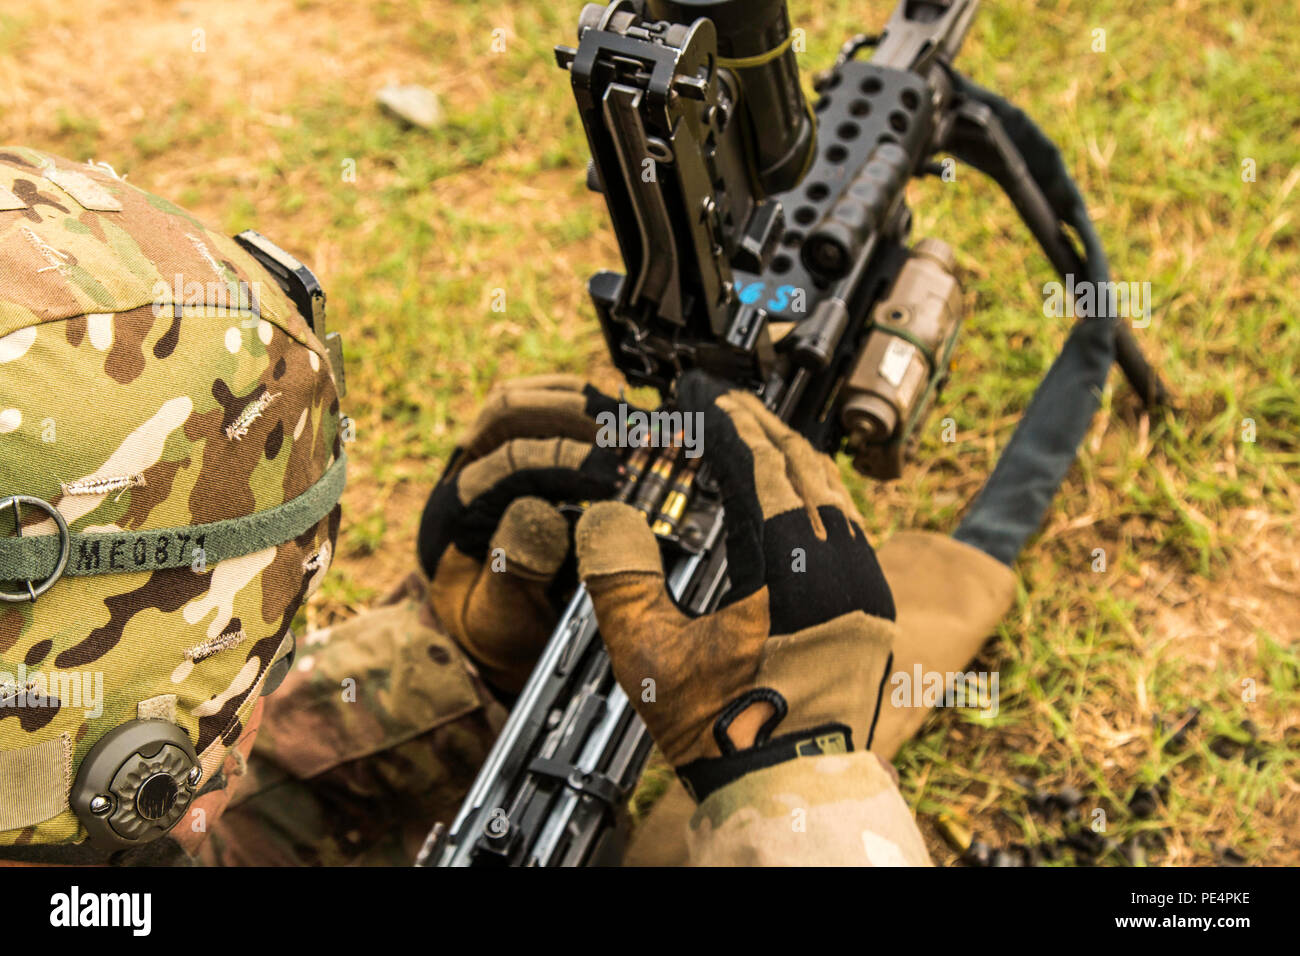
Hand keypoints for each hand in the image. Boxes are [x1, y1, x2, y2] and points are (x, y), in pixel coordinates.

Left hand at [417, 375, 627, 691]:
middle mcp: (461, 476)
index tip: (612, 476)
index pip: (508, 465)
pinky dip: (571, 400)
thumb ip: (514, 573)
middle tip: (625, 438)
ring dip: (573, 402)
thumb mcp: (502, 622)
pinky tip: (611, 414)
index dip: (564, 462)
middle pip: (506, 414)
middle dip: (570, 418)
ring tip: (626, 421)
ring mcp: (478, 456)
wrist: (489, 631)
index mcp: (456, 516)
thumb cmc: (500, 630)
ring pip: (516, 400)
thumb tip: (539, 510)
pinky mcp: (500, 447)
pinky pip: (528, 403)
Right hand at [574, 370, 896, 800]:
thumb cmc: (724, 729)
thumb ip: (620, 577)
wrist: (787, 788)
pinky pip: (851, 532)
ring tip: (764, 442)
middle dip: (767, 433)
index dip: (732, 428)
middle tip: (732, 409)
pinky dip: (821, 502)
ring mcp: (866, 590)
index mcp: (793, 566)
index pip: (764, 467)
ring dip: (798, 464)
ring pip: (837, 498)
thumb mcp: (650, 653)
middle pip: (808, 471)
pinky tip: (801, 506)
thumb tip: (604, 517)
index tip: (708, 402)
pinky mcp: (872, 613)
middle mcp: (842, 567)